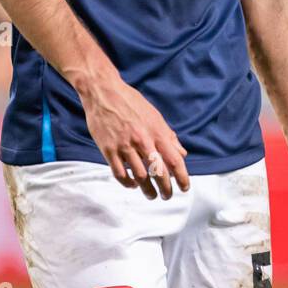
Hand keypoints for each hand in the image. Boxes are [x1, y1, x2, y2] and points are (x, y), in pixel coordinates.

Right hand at [79, 72, 189, 199]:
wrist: (103, 91)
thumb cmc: (130, 102)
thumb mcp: (154, 115)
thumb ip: (168, 136)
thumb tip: (182, 154)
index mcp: (156, 132)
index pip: (175, 160)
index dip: (182, 177)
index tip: (184, 187)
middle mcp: (142, 140)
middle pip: (159, 173)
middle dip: (166, 189)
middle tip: (167, 195)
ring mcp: (124, 146)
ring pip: (140, 177)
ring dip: (147, 190)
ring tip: (151, 194)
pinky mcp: (108, 149)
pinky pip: (120, 174)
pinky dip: (128, 183)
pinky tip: (133, 185)